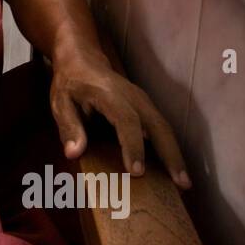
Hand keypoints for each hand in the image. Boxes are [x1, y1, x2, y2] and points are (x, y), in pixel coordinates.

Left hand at [47, 51, 191, 188]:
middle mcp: (133, 97)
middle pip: (157, 125)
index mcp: (109, 95)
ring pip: (165, 128)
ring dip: (176, 155)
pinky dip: (171, 148)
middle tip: (180, 184)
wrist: (84, 60)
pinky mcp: (147, 107)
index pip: (126, 121)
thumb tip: (74, 153)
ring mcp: (144, 101)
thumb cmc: (70, 84)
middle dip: (170, 155)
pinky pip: (162, 128)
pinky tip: (175, 169)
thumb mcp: (60, 103)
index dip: (133, 146)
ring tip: (184, 183)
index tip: (137, 172)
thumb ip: (68, 127)